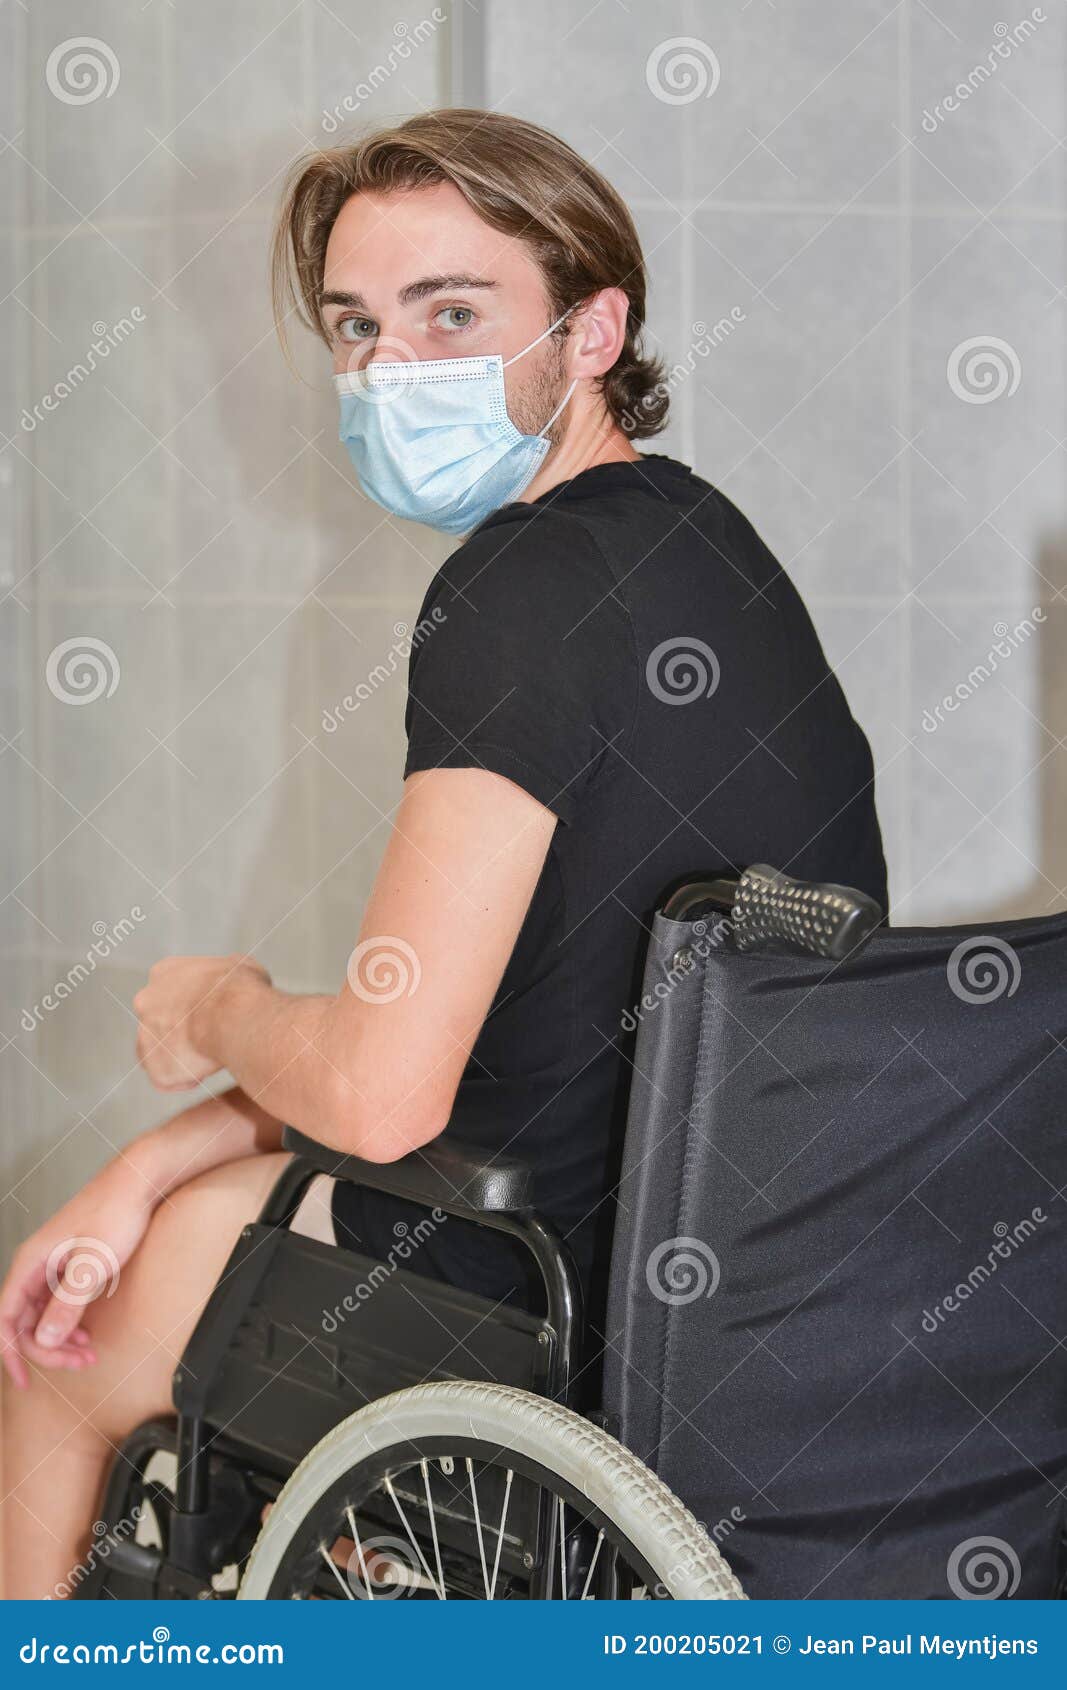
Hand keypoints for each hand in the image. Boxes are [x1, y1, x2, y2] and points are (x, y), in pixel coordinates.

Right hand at [0, 1157, 156, 1387]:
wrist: (140, 1180)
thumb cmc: (117, 1213)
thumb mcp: (93, 1265)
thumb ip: (68, 1304)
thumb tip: (45, 1340)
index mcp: (31, 1262)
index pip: (4, 1318)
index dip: (10, 1353)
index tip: (26, 1382)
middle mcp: (35, 1264)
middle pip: (23, 1321)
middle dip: (48, 1350)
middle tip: (82, 1364)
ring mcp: (52, 1265)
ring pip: (42, 1315)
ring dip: (61, 1340)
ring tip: (89, 1354)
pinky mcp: (70, 1265)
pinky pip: (58, 1304)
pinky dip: (70, 1324)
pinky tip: (88, 1335)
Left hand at [133, 954, 270, 1090]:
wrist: (232, 1014)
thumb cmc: (239, 989)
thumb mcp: (241, 965)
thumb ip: (228, 972)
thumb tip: (237, 977)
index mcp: (165, 972)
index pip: (170, 992)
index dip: (191, 1007)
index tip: (210, 1016)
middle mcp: (146, 1001)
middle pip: (158, 1023)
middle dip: (180, 1033)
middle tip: (208, 1038)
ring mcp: (145, 1035)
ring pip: (159, 1053)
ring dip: (180, 1058)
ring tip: (209, 1059)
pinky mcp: (155, 1067)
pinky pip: (167, 1080)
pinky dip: (185, 1080)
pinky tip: (206, 1073)